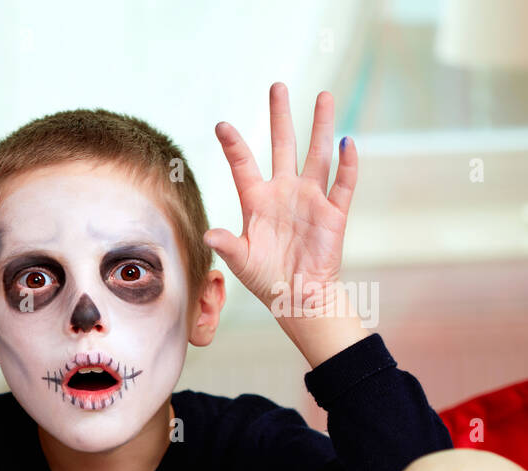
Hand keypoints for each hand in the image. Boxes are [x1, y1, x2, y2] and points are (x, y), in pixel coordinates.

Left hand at [206, 84, 366, 366]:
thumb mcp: (242, 261)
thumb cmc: (266, 280)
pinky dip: (348, 163)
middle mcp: (284, 193)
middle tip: (277, 86)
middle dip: (280, 117)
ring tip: (324, 95)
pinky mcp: (334, 212)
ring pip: (317, 154)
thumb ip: (228, 244)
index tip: (221, 123)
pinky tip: (349, 140)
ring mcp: (310, 199)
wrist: (298, 298)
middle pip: (283, 146)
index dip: (234, 146)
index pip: (244, 166)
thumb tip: (208, 233)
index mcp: (257, 202)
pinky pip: (343, 183)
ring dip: (321, 126)